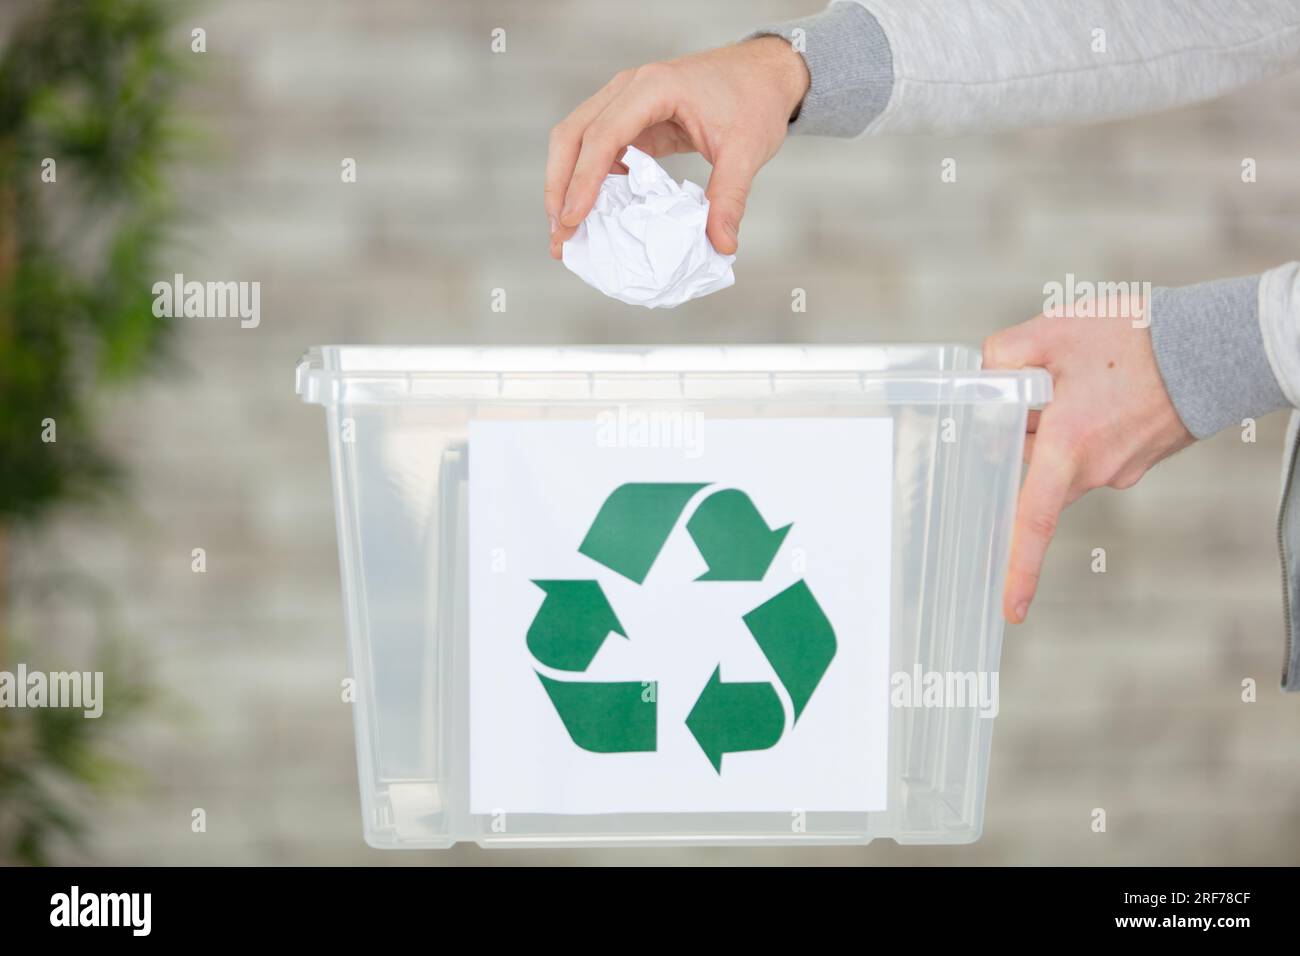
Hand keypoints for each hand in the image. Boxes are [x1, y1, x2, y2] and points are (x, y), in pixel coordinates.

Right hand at [545, 37, 809, 258]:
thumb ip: (730, 198)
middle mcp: (628, 89)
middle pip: (572, 135)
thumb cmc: (755, 100)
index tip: (573, 219)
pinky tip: (592, 213)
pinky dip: (586, 180)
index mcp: (653, 88)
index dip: (584, 180)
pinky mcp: (630, 119)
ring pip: (575, 140)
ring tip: (566, 231)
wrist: (764, 73)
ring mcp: (624, 101)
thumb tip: (721, 244)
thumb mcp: (747, 150)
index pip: (603, 135)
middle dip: (559, 187)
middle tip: (560, 236)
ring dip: (565, 184)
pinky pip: (596, 148)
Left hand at [982, 302, 1194, 623]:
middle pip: (1036, 475)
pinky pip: (1092, 452)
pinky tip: (1098, 386)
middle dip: (1022, 440)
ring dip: (1055, 427)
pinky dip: (1082, 425)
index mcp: (1068, 448)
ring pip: (1063, 461)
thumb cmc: (1138, 338)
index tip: (1011, 609)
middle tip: (1034, 387)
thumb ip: (1002, 355)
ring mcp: (1121, 468)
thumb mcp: (1053, 330)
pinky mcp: (1138, 459)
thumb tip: (983, 379)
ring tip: (1076, 376)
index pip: (1033, 520)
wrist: (1216, 345)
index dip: (1018, 568)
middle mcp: (1095, 471)